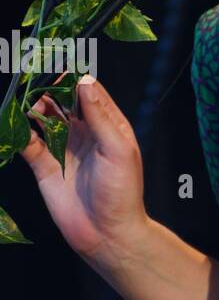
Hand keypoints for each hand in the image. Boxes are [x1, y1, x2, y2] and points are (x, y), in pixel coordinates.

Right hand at [17, 76, 147, 263]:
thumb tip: (84, 82)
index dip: (74, 77)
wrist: (108, 233)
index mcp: (108, 125)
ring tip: (25, 102)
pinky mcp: (45, 166)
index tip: (58, 66)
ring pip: (43, 118)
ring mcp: (64, 148)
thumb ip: (99, 116)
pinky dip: (19, 132)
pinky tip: (15, 124)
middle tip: (33, 78)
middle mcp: (85, 132)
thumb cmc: (122, 191)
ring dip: (32, 107)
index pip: (89, 91)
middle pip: (62, 101)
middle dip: (48, 89)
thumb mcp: (117, 149)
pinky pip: (27, 143)